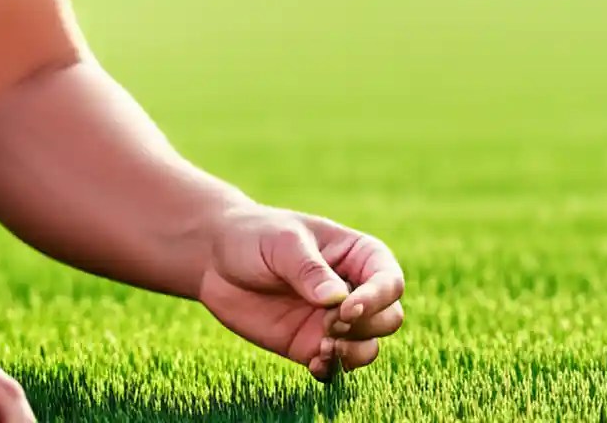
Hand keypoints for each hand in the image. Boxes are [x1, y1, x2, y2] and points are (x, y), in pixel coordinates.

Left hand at [198, 205, 405, 380]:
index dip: (376, 299)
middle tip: (329, 324)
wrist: (216, 259)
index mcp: (358, 255)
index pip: (389, 281)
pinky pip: (336, 366)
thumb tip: (337, 299)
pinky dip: (332, 369)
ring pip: (369, 346)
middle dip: (365, 326)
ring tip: (322, 347)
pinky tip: (314, 362)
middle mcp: (354, 290)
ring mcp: (334, 320)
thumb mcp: (283, 243)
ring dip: (354, 352)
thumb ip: (309, 270)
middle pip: (388, 317)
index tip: (346, 309)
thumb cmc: (256, 237)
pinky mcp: (311, 344)